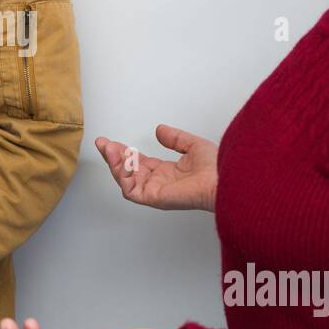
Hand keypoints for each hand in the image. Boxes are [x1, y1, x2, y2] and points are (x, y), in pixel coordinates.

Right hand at [95, 124, 218, 210]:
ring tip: (109, 148)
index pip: (139, 164)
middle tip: (103, 143)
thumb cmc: (217, 167)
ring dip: (115, 165)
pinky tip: (120, 160)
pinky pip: (131, 190)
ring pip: (126, 181)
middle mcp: (160, 183)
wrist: (225, 178)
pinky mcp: (155, 197)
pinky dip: (123, 175)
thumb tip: (160, 130)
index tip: (113, 142)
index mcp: (167, 173)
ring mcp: (156, 192)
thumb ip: (175, 138)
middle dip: (113, 157)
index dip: (125, 153)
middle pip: (128, 172)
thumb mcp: (192, 145)